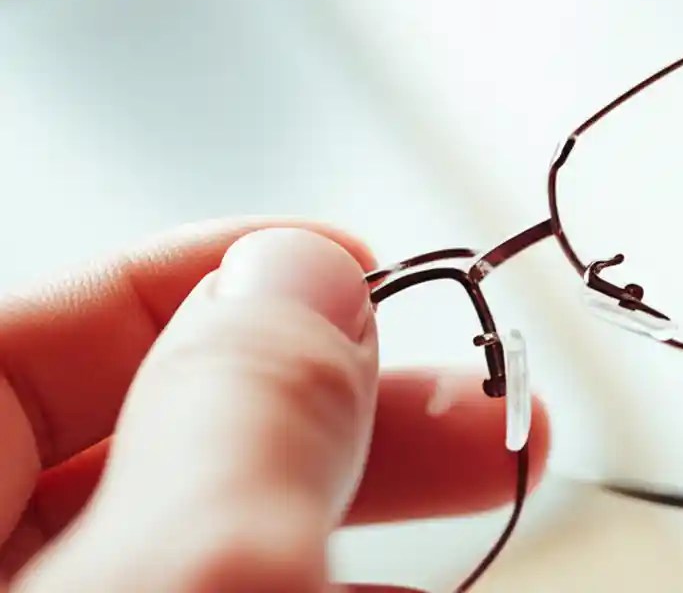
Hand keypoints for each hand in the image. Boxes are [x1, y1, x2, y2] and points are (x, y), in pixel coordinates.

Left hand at [0, 222, 547, 591]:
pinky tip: (414, 588)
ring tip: (489, 486)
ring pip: (192, 536)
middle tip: (471, 403)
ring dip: (353, 497)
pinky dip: (318, 585)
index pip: (27, 332)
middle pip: (139, 441)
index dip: (205, 278)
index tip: (354, 268)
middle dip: (329, 404)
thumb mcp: (187, 586)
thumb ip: (239, 418)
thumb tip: (299, 275)